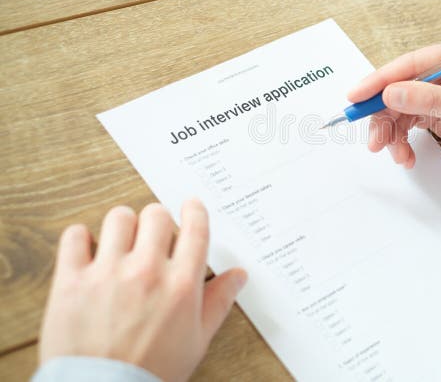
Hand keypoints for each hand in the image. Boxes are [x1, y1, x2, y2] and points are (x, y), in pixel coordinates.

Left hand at [39, 200, 247, 381]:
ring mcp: (108, 273)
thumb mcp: (197, 340)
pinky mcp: (72, 281)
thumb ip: (219, 301)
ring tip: (120, 242)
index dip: (194, 210)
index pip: (195, 228)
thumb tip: (238, 275)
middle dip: (157, 220)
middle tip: (152, 234)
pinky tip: (88, 250)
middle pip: (156, 215)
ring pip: (118, 218)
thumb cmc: (153, 371)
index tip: (190, 206)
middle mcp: (147, 271)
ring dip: (122, 226)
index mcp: (182, 285)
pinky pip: (75, 236)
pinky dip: (81, 237)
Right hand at [348, 37, 440, 168]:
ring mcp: (436, 87)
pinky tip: (406, 154)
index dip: (379, 81)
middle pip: (397, 87)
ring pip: (397, 106)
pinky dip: (401, 138)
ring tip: (398, 155)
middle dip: (383, 116)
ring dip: (392, 132)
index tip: (357, 96)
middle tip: (376, 141)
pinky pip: (405, 119)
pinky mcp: (432, 105)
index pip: (408, 65)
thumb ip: (429, 99)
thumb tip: (392, 92)